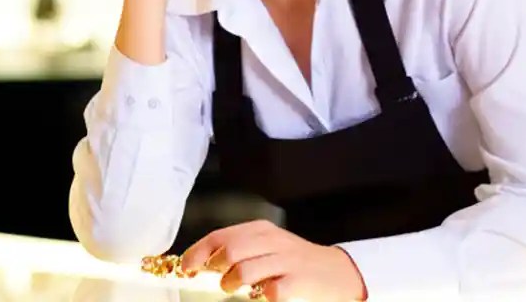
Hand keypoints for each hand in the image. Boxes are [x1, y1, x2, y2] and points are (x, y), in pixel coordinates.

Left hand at [180, 220, 367, 301]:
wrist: (339, 272)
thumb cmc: (294, 263)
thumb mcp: (267, 247)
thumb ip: (239, 251)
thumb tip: (201, 264)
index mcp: (260, 230)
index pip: (220, 236)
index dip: (198, 252)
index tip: (186, 267)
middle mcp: (272, 241)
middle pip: (230, 250)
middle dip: (214, 267)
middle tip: (215, 280)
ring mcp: (287, 261)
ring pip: (245, 270)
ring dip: (232, 282)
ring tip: (232, 288)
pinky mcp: (300, 282)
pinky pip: (271, 290)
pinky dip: (260, 295)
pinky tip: (262, 296)